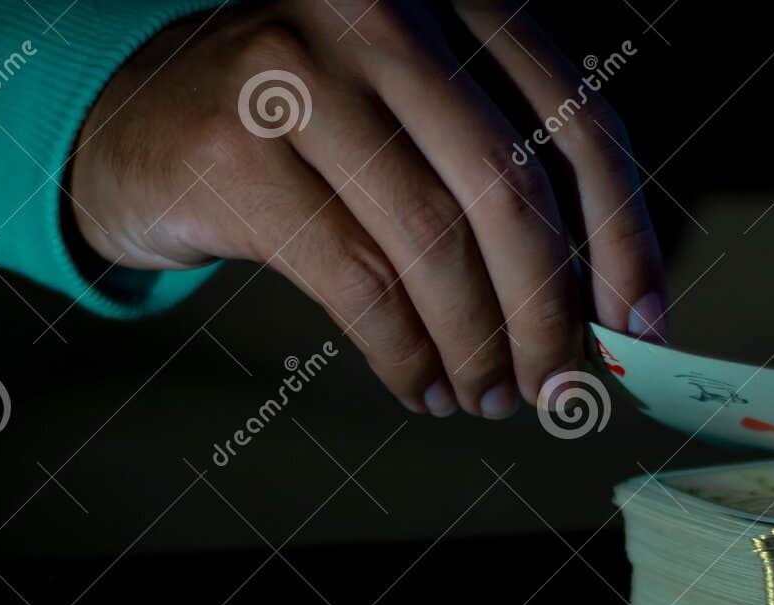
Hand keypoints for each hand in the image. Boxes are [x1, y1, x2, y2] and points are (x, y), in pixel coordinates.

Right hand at [69, 0, 664, 418]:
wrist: (133, 125)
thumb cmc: (299, 135)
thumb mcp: (405, 115)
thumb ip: (492, 175)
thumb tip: (598, 311)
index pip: (573, 118)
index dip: (622, 233)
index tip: (640, 326)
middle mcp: (376, 12)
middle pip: (508, 188)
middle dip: (545, 312)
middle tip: (556, 389)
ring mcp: (296, 75)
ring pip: (431, 244)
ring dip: (474, 346)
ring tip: (484, 398)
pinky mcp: (233, 152)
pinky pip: (355, 283)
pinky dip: (404, 355)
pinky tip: (421, 388)